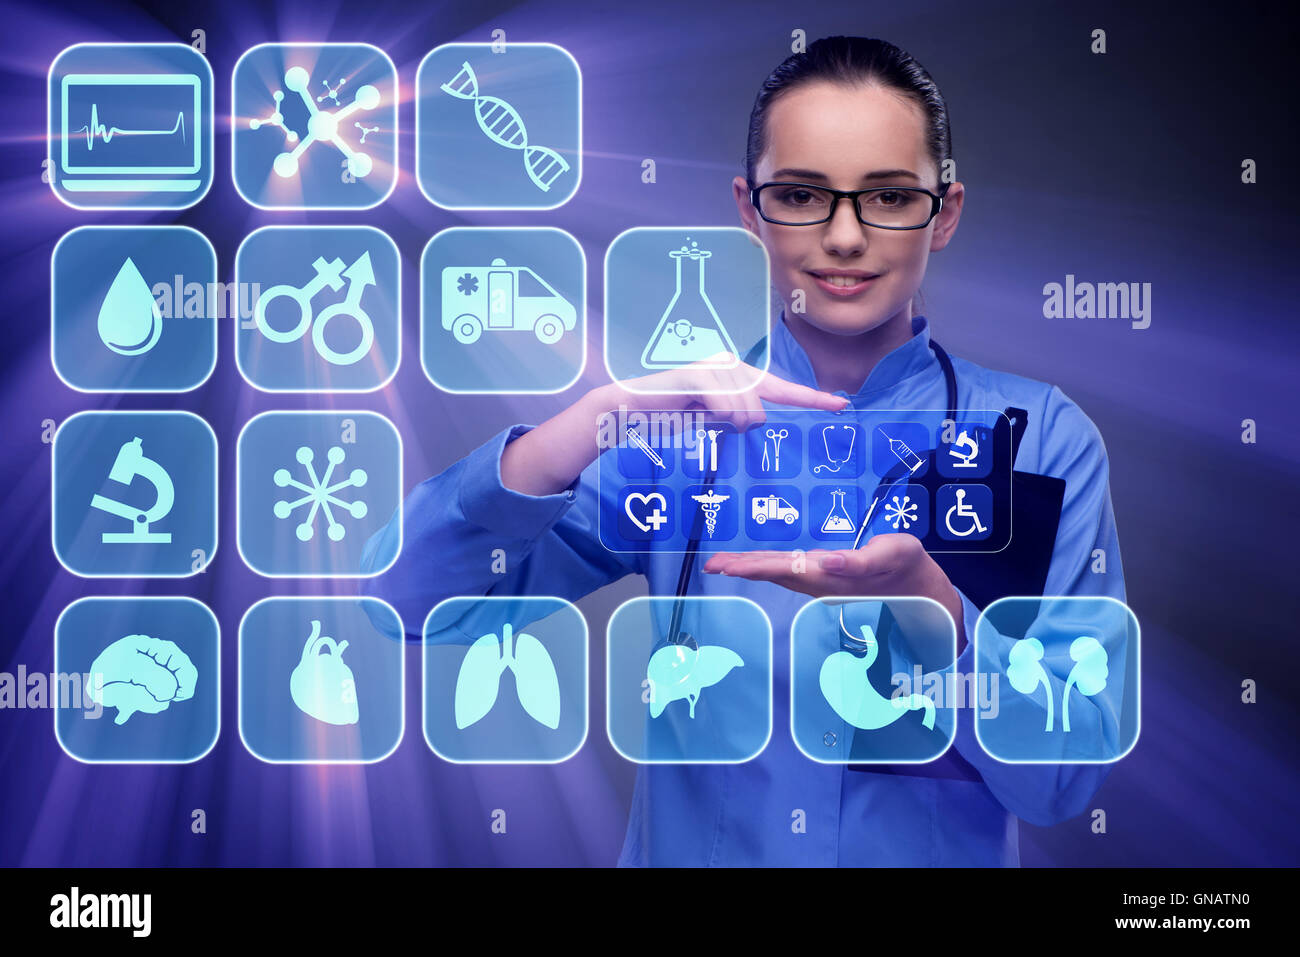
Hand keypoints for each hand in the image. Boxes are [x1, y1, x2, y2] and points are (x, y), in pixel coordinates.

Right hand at [606, 352, 848, 433]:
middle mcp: (731, 362)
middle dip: (741, 423)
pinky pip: (728, 409)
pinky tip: (694, 411)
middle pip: (762, 407)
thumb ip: (740, 414)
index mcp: (738, 371)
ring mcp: (716, 366)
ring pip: (747, 412)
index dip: (812, 398)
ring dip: (725, 424)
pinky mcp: (701, 375)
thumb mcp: (715, 417)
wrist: (634, 409)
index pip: (782, 388)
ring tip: (699, 416)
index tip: (841, 404)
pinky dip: (714, 418)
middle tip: (713, 420)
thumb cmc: (675, 415)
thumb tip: (759, 422)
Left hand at [703, 533, 965, 637]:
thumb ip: (861, 560)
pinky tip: (754, 565)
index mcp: (832, 575)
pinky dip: (768, 568)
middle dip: (743, 569)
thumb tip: (829, 561)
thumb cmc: (908, 566)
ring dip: (751, 568)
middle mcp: (821, 582)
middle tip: (711, 565)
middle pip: (775, 574)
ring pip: (780, 574)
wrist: (922, 591)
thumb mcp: (894, 553)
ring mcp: (822, 583)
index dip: (754, 567)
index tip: (726, 567)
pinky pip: (789, 573)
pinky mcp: (826, 579)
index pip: (785, 569)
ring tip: (723, 564)